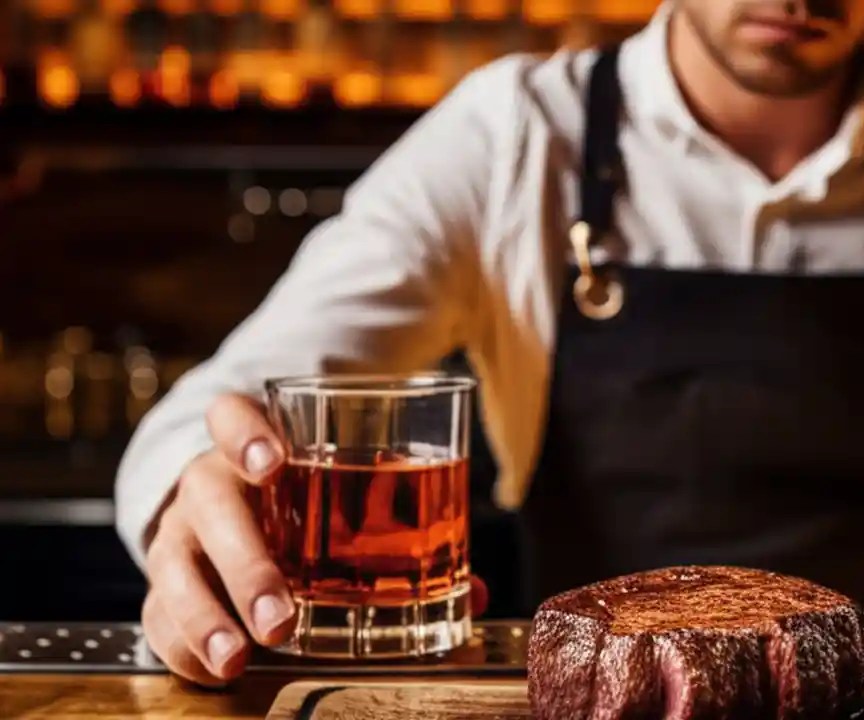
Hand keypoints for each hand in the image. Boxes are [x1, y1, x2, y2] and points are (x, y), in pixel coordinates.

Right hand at [141, 393, 490, 685]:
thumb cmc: (305, 503)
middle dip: (246, 562)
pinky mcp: (165, 582)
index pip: (231, 416)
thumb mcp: (346, 499)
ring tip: (240, 656)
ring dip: (207, 616)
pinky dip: (184, 646)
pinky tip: (215, 671)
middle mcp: (209, 484)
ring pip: (174, 567)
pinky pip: (158, 614)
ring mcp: (179, 533)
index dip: (247, 434)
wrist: (232, 507)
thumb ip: (407, 534)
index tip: (274, 462)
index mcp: (251, 446)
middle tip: (281, 614)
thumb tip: (475, 592)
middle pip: (212, 504)